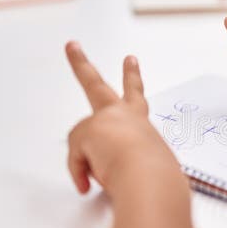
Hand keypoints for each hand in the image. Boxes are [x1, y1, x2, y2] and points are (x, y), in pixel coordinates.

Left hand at [65, 42, 181, 196]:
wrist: (149, 176)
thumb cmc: (154, 174)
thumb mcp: (144, 165)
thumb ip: (123, 161)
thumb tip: (100, 170)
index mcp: (140, 121)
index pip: (135, 96)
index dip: (131, 78)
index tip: (130, 61)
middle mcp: (123, 114)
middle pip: (96, 84)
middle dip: (81, 64)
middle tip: (72, 46)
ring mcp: (104, 120)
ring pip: (80, 136)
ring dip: (80, 155)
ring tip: (81, 121)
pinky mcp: (88, 130)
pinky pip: (77, 160)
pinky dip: (82, 172)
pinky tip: (89, 181)